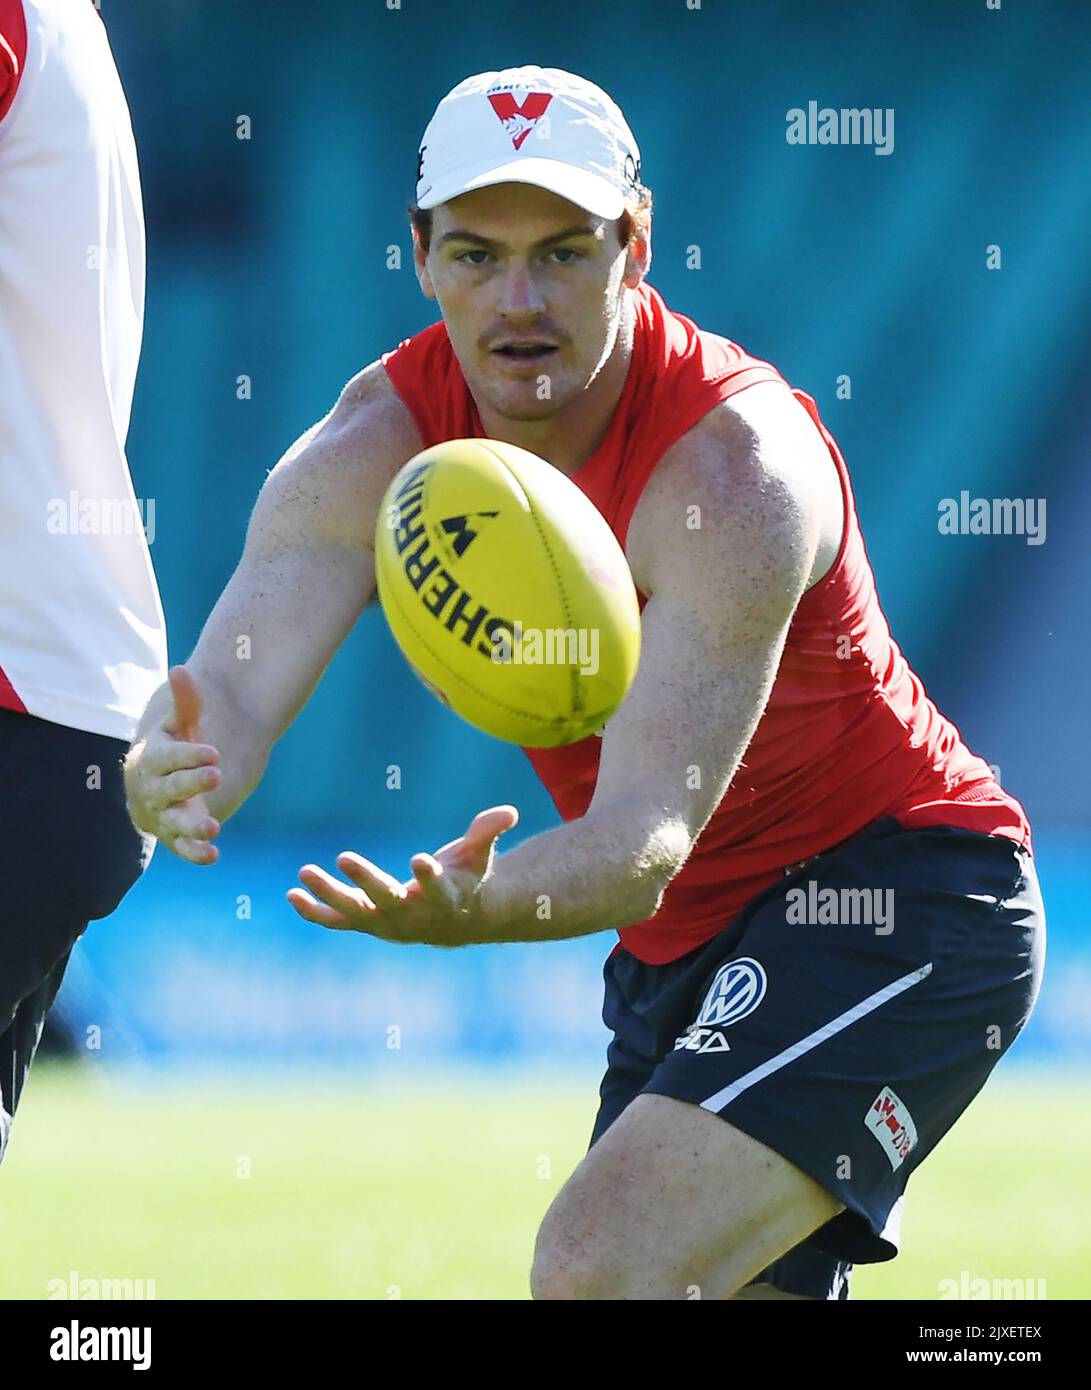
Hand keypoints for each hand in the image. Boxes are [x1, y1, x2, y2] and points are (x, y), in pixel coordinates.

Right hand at [124, 666, 222, 863]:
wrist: (161, 780)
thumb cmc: (175, 747)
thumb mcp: (183, 725)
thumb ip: (186, 702)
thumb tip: (181, 670)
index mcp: (152, 759)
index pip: (168, 758)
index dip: (189, 756)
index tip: (213, 752)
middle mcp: (152, 790)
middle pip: (169, 789)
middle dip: (191, 783)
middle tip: (216, 774)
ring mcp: (162, 815)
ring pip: (173, 822)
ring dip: (191, 826)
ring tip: (213, 826)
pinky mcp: (175, 836)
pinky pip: (182, 847)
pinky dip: (195, 852)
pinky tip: (214, 855)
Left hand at [287, 805, 519, 944]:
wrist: (456, 921)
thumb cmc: (467, 878)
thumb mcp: (480, 855)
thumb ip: (488, 832)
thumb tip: (509, 811)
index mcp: (444, 897)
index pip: (437, 887)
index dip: (429, 875)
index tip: (420, 859)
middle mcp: (412, 915)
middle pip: (386, 899)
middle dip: (366, 881)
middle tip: (344, 856)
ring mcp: (386, 923)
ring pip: (354, 912)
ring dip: (328, 894)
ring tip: (304, 872)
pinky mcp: (367, 924)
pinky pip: (337, 922)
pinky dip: (315, 912)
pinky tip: (292, 896)